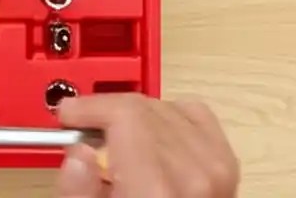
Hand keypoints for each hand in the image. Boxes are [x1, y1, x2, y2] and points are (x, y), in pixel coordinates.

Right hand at [56, 94, 238, 197]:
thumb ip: (78, 192)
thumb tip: (78, 154)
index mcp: (155, 191)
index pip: (126, 115)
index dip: (90, 107)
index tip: (69, 116)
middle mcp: (193, 176)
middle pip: (142, 108)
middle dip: (105, 111)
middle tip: (82, 130)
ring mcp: (216, 170)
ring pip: (165, 108)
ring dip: (134, 116)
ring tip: (114, 139)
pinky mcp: (226, 165)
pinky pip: (195, 115)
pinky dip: (167, 117)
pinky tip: (149, 136)